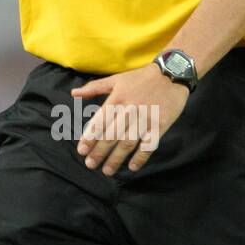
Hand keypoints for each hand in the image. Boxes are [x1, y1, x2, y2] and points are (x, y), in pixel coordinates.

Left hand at [71, 63, 189, 175]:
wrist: (171, 73)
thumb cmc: (140, 78)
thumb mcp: (116, 79)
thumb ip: (94, 87)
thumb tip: (73, 93)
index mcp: (116, 99)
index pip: (99, 122)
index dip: (89, 138)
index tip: (82, 151)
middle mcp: (129, 110)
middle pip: (111, 136)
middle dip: (99, 152)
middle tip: (90, 164)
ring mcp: (145, 119)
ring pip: (127, 142)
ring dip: (116, 159)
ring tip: (107, 171)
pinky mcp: (160, 125)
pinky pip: (149, 144)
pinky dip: (141, 157)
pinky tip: (132, 167)